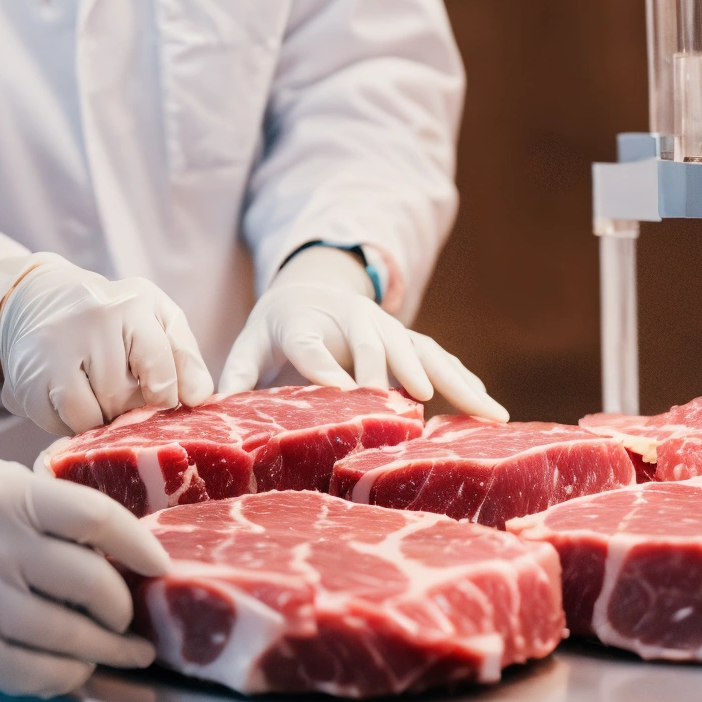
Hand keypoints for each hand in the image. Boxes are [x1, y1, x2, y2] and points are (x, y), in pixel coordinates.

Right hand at [0, 254, 214, 436]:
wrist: (40, 299)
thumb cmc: (111, 316)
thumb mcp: (154, 318)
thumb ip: (183, 355)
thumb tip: (200, 398)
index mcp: (131, 304)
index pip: (159, 364)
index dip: (164, 393)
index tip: (159, 397)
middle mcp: (90, 320)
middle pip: (123, 397)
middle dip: (128, 406)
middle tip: (120, 390)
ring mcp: (54, 348)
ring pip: (92, 416)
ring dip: (100, 419)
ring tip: (97, 394)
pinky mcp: (28, 379)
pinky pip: (61, 424)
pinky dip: (72, 423)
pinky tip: (71, 398)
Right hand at [0, 461, 170, 698]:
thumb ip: (50, 506)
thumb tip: (125, 546)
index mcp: (4, 495)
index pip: (96, 520)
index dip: (140, 547)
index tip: (160, 566)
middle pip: (93, 584)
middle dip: (124, 607)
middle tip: (136, 616)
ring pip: (72, 638)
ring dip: (109, 651)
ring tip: (126, 651)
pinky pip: (38, 674)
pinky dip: (68, 675)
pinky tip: (78, 667)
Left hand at [219, 246, 505, 420]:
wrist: (311, 288)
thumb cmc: (278, 328)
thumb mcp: (250, 344)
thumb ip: (235, 373)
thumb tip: (210, 404)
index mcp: (301, 323)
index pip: (309, 345)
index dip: (323, 365)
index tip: (341, 391)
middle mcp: (348, 321)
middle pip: (371, 345)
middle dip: (391, 374)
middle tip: (408, 405)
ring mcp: (383, 328)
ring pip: (417, 351)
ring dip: (446, 380)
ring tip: (479, 412)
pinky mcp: (406, 341)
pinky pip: (439, 359)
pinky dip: (465, 382)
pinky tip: (491, 410)